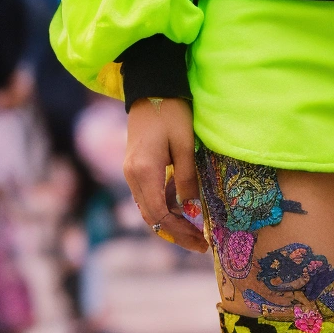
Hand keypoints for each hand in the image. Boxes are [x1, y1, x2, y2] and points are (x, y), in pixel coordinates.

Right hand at [123, 97, 206, 252]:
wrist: (151, 88)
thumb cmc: (171, 112)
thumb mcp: (185, 144)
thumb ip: (187, 177)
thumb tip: (191, 208)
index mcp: (144, 172)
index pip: (160, 215)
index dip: (180, 232)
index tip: (202, 241)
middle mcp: (132, 176)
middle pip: (152, 217)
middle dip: (176, 233)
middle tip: (201, 244)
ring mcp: (131, 172)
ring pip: (149, 209)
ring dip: (171, 222)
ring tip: (195, 232)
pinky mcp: (136, 167)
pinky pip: (149, 196)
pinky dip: (166, 207)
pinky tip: (185, 209)